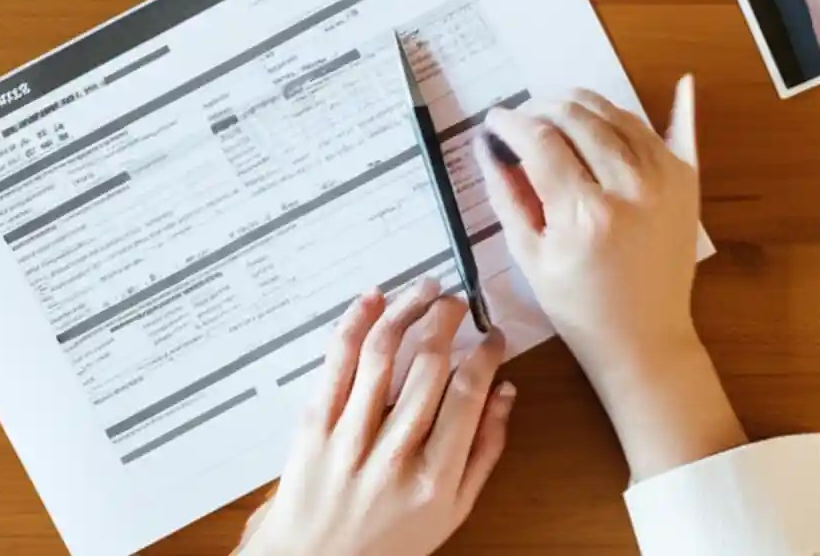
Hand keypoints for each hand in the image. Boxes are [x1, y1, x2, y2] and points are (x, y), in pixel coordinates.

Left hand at [237, 278, 515, 555]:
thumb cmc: (388, 540)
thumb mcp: (453, 510)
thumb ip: (485, 450)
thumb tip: (505, 392)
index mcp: (434, 476)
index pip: (467, 393)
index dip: (486, 353)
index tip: (493, 336)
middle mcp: (392, 454)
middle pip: (427, 365)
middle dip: (448, 320)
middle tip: (457, 303)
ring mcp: (347, 437)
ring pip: (382, 353)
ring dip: (408, 309)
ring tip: (425, 288)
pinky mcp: (313, 425)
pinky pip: (336, 362)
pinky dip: (355, 323)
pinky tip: (374, 300)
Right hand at [479, 78, 701, 371]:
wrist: (645, 339)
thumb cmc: (580, 308)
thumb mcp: (530, 258)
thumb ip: (507, 197)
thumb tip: (490, 148)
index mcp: (584, 213)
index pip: (540, 143)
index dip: (512, 124)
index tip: (496, 120)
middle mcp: (629, 188)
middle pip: (579, 118)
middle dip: (543, 107)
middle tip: (525, 117)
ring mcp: (664, 180)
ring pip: (619, 115)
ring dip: (585, 104)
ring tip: (560, 111)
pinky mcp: (687, 184)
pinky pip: (681, 133)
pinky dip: (679, 106)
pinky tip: (682, 81)